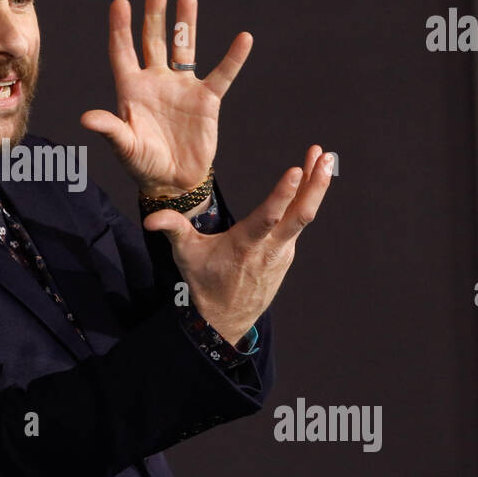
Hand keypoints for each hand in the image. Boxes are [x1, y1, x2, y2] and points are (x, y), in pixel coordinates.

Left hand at [81, 0, 252, 195]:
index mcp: (131, 90)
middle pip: (153, 41)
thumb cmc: (142, 165)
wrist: (173, 182)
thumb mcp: (124, 147)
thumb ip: (110, 129)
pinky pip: (222, 74)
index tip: (120, 3)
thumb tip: (86, 118)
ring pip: (184, 48)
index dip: (121, 28)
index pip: (123, 52)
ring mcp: (181, 88)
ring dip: (185, 24)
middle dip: (154, 15)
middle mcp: (155, 82)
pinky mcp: (207, 100)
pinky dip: (233, 58)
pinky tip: (244, 39)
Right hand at [144, 146, 333, 342]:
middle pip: (300, 215)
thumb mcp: (185, 256)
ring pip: (303, 217)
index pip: (268, 217)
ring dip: (316, 187)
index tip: (298, 170)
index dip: (284, 194)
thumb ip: (172, 230)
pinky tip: (311, 182)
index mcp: (245, 245)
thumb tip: (151, 219)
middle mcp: (270, 249)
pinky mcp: (286, 255)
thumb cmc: (204, 283)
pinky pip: (298, 225)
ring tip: (324, 158)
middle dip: (316, 184)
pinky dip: (305, 201)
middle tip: (326, 156)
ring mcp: (282, 253)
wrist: (225, 320)